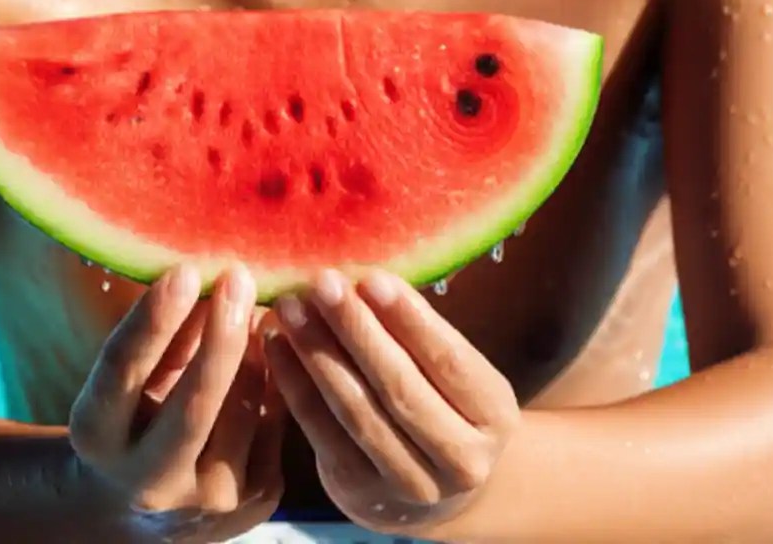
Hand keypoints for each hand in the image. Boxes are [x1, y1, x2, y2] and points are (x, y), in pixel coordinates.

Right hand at [68, 264, 286, 542]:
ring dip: (256, 352)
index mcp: (98, 439)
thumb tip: (203, 277)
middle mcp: (148, 482)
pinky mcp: (255, 501)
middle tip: (239, 276)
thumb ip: (163, 338)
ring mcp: (207, 500)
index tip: (184, 271)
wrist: (153, 504)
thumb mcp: (132, 380)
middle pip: (193, 404)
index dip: (154, 320)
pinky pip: (274, 424)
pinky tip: (278, 346)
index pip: (123, 371)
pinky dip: (276, 380)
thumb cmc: (137, 416)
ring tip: (259, 307)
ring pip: (243, 410)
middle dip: (220, 336)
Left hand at [263, 270, 518, 534]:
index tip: (372, 278)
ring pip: (357, 411)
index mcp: (495, 417)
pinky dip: (296, 385)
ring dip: (318, 353)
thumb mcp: (454, 375)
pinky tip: (277, 346)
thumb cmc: (441, 404)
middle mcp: (462, 460)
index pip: (450, 361)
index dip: (410, 320)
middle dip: (356, 330)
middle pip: (400, 387)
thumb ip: (419, 334)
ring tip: (290, 308)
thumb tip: (362, 277)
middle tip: (322, 283)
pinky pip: (321, 432)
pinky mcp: (359, 494)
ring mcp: (410, 484)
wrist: (434, 491)